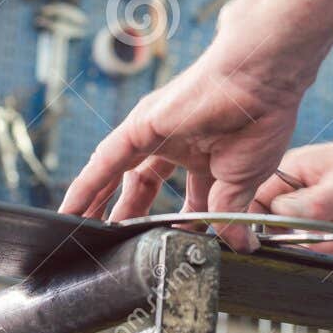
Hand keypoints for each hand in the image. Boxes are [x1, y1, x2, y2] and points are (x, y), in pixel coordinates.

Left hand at [58, 32, 313, 250]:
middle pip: (142, 189)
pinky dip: (86, 187)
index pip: (185, 202)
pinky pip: (105, 162)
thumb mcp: (243, 183)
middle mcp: (176, 144)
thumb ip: (230, 215)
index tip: (169, 250)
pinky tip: (71, 210)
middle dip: (128, 218)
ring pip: (115, 176)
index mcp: (205, 158)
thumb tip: (239, 245)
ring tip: (77, 233)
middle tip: (112, 246)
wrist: (261, 83)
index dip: (176, 227)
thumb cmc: (261, 119)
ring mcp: (155, 133)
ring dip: (96, 205)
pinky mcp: (140, 126)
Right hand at [250, 126, 332, 249]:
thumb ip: (298, 209)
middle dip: (310, 240)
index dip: (256, 226)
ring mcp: (326, 205)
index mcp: (294, 170)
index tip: (263, 247)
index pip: (256, 202)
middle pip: (285, 230)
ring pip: (313, 242)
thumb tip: (268, 221)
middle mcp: (305, 189)